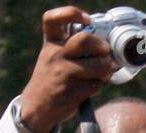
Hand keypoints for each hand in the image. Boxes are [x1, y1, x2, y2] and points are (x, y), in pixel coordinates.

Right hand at [18, 7, 114, 132]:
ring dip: (107, 70)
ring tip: (102, 73)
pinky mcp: (72, 92)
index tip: (87, 19)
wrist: (37, 106)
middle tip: (106, 53)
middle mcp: (55, 55)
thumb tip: (107, 46)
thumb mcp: (55, 57)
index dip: (71, 13)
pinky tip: (92, 86)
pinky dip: (100, 85)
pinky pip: (97, 85)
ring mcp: (63, 73)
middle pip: (85, 40)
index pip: (53, 19)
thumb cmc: (54, 78)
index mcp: (51, 43)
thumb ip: (75, 48)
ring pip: (99, 65)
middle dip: (102, 46)